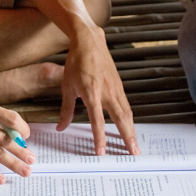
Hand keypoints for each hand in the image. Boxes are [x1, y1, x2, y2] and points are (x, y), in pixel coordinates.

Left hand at [57, 27, 138, 154]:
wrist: (89, 42)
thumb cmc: (76, 62)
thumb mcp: (67, 86)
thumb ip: (66, 109)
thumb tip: (61, 127)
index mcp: (91, 92)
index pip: (97, 120)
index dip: (99, 137)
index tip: (101, 152)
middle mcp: (107, 91)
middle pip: (120, 119)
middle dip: (128, 137)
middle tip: (134, 154)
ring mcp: (116, 88)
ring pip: (127, 113)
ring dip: (132, 130)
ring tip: (135, 146)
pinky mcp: (119, 86)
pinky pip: (126, 105)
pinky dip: (130, 119)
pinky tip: (131, 127)